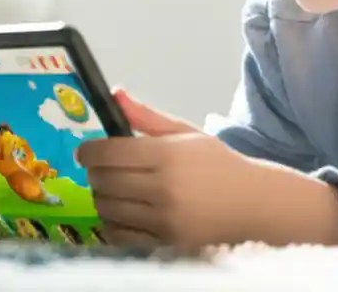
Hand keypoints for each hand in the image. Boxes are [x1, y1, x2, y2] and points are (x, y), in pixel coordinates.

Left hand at [77, 89, 337, 248]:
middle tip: (101, 169)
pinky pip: (118, 235)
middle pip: (104, 181)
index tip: (86, 152)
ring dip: (103, 198)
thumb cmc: (217, 165)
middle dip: (95, 174)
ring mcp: (163, 219)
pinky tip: (124, 213)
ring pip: (107, 209)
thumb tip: (115, 94)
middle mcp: (163, 188)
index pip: (108, 153)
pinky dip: (113, 224)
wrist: (251, 203)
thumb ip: (147, 116)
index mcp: (167, 155)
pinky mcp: (164, 243)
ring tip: (115, 190)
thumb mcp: (186, 133)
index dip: (88, 152)